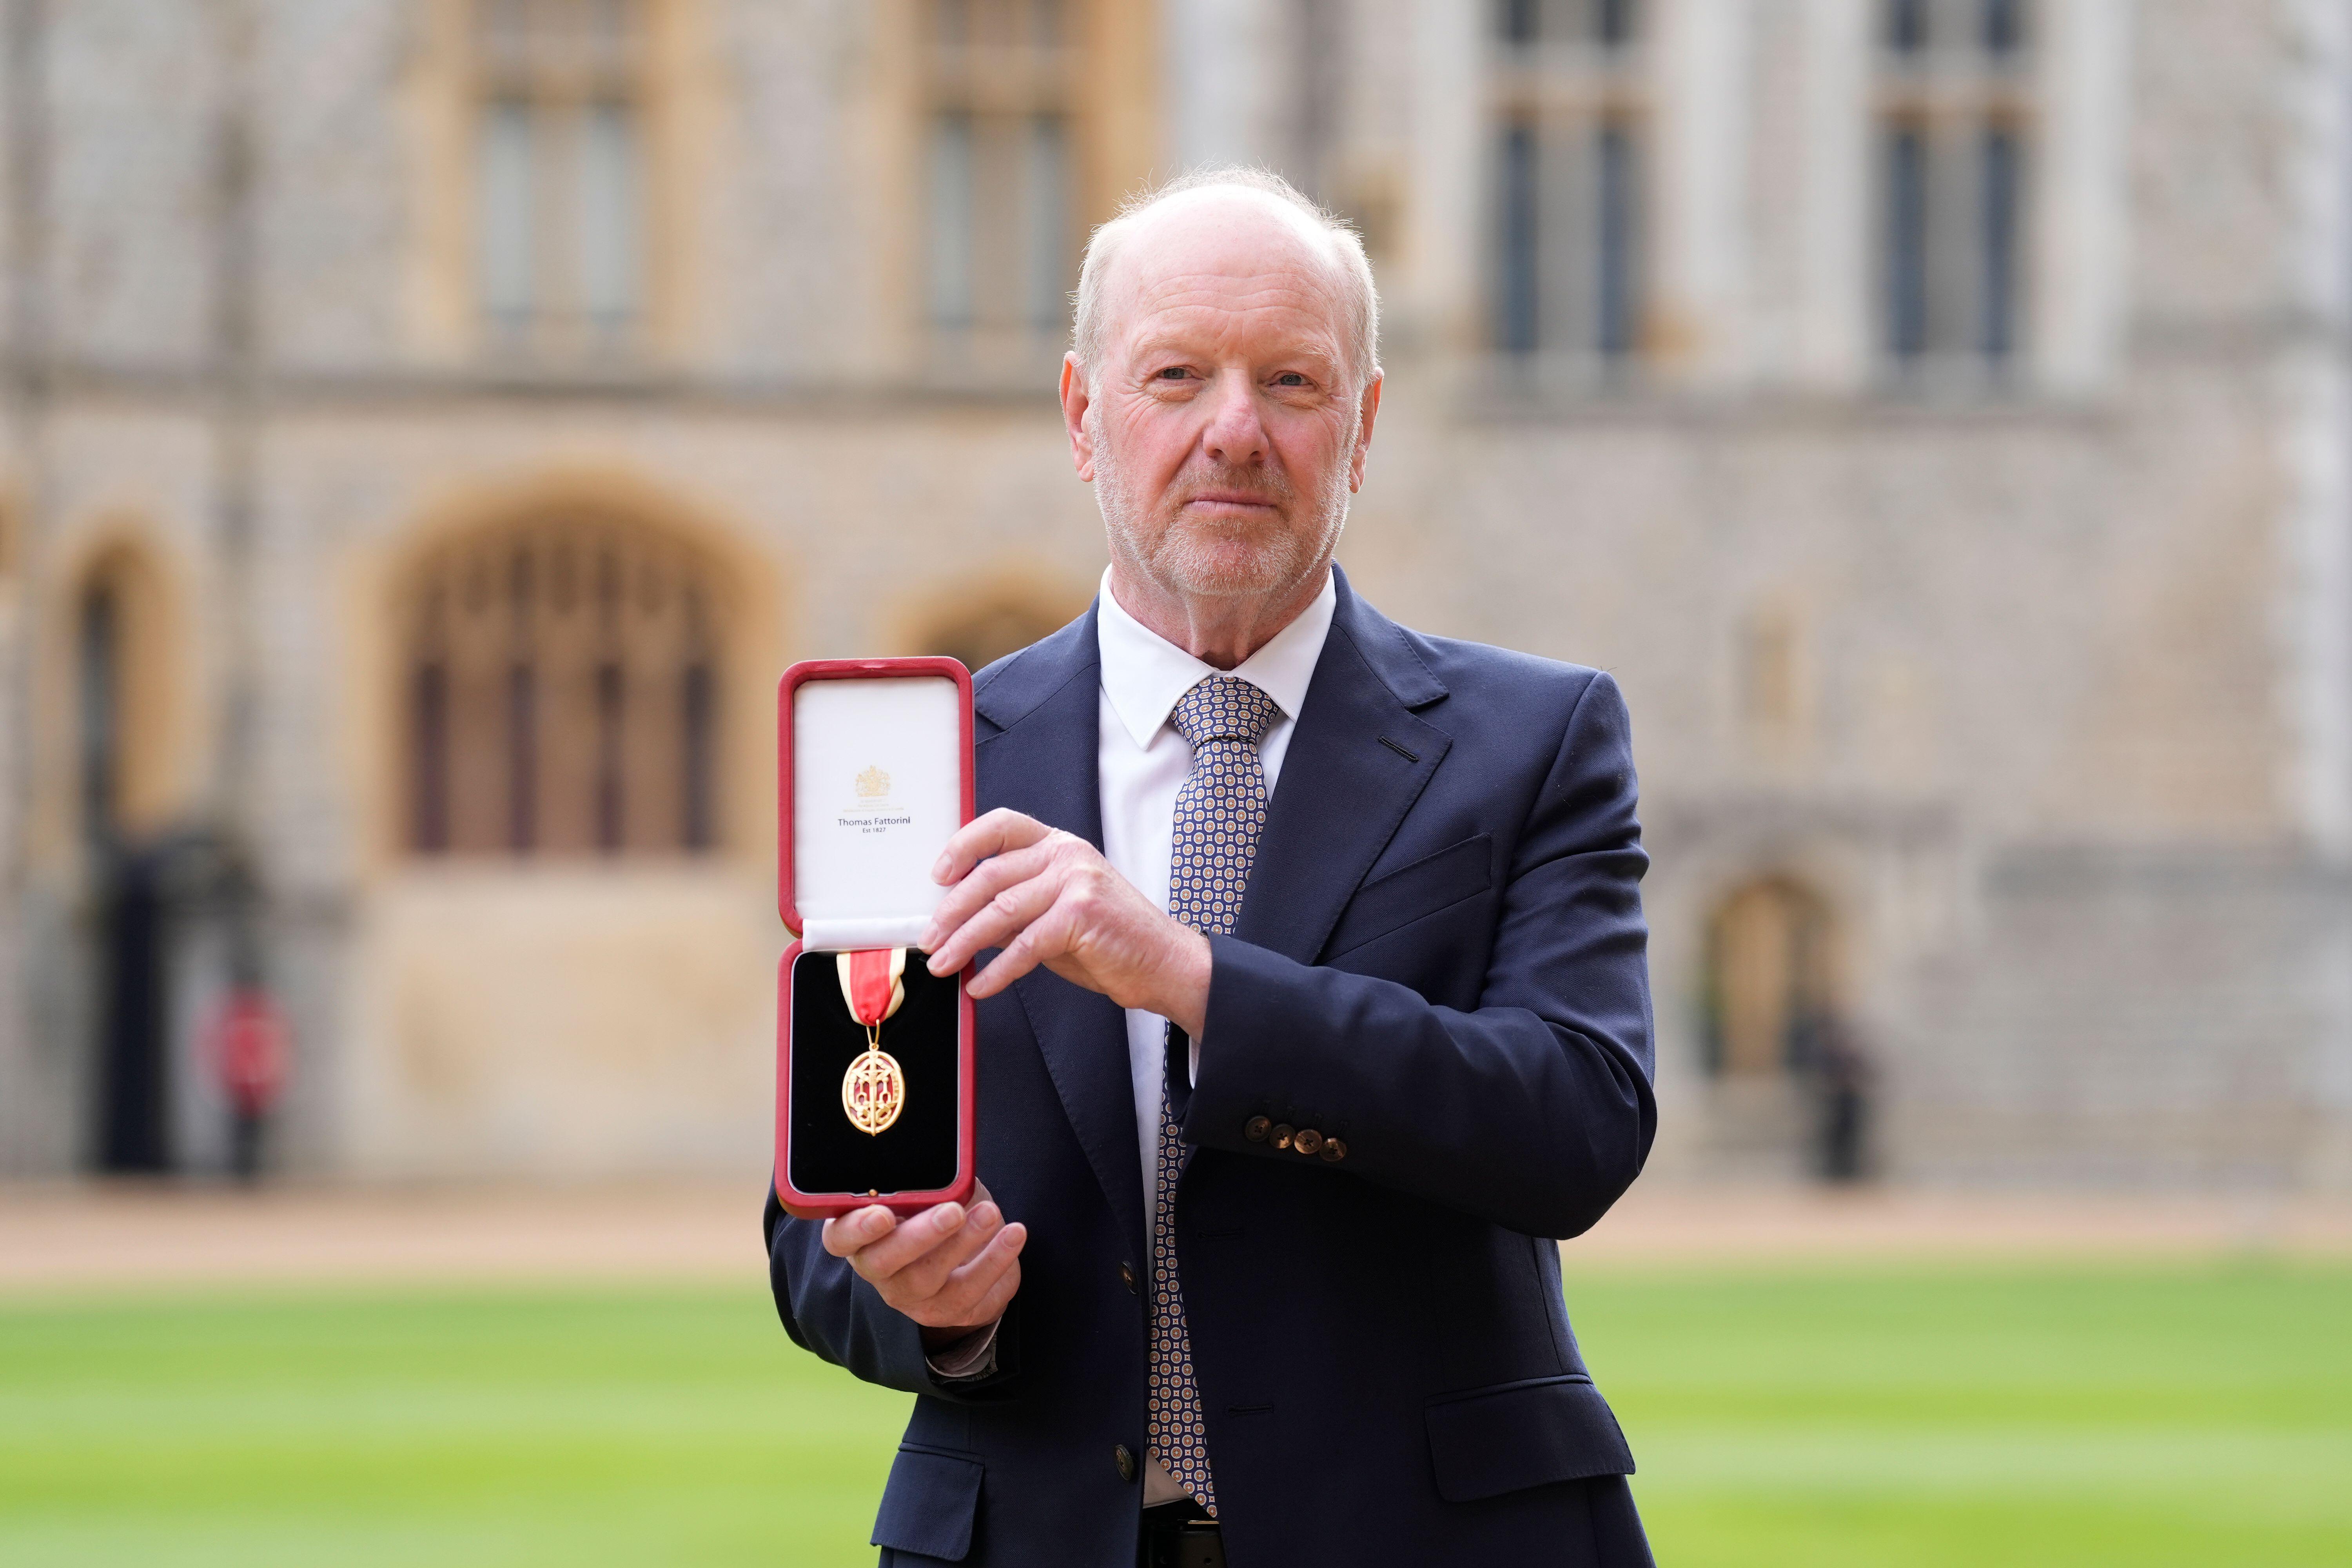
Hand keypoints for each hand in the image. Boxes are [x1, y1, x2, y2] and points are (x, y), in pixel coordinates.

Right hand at [820, 1181, 1025, 1342]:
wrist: (972, 1254)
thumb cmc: (939, 1207)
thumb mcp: (927, 1188)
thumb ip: (923, 1177)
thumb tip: (942, 1152)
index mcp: (861, 1233)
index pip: (840, 1238)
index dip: (856, 1229)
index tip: (883, 1214)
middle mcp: (878, 1268)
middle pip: (884, 1261)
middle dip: (919, 1236)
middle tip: (952, 1211)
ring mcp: (909, 1295)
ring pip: (926, 1280)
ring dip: (962, 1244)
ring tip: (990, 1214)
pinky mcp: (945, 1311)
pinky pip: (968, 1293)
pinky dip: (995, 1261)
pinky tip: (1013, 1234)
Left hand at [921, 808, 1210, 1034]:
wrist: (1164, 964)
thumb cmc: (1110, 940)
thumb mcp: (1055, 914)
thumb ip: (1015, 909)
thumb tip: (962, 922)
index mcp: (1059, 845)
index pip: (1001, 827)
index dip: (963, 846)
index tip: (938, 875)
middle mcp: (1066, 854)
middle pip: (990, 875)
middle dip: (951, 912)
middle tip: (929, 939)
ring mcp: (1075, 880)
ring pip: (1001, 910)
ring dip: (964, 942)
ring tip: (942, 964)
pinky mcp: (1081, 913)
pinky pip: (1024, 945)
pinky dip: (997, 970)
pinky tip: (981, 985)